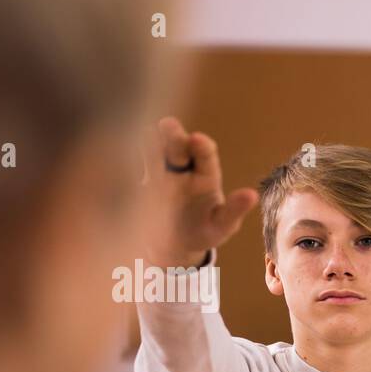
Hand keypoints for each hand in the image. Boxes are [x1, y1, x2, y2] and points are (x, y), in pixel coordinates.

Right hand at [141, 116, 258, 268]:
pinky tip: (118, 153)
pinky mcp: (139, 184)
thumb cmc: (205, 231)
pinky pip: (131, 168)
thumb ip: (234, 210)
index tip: (198, 140)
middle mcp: (182, 168)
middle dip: (173, 135)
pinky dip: (126, 159)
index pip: (205, 154)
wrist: (176, 245)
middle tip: (169, 126)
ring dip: (148, 142)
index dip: (201, 146)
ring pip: (152, 150)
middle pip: (177, 144)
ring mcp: (158, 174)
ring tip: (144, 135)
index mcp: (206, 175)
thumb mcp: (222, 226)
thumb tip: (252, 195)